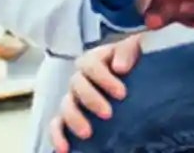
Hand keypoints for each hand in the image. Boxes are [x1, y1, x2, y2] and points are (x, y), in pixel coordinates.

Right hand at [48, 34, 143, 151]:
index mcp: (94, 59)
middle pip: (77, 84)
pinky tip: (64, 149)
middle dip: (91, 99)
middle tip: (108, 114)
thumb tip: (119, 67)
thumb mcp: (136, 51)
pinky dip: (57, 136)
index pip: (90, 64)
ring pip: (66, 105)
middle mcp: (80, 78)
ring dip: (74, 119)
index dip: (103, 78)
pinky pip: (57, 125)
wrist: (137, 81)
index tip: (122, 94)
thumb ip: (128, 51)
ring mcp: (73, 98)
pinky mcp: (70, 117)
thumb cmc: (133, 64)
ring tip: (87, 133)